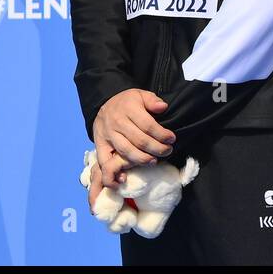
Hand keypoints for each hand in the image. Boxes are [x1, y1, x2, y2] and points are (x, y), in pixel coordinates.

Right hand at [91, 89, 174, 206]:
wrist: (104, 105)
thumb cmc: (127, 103)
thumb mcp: (140, 95)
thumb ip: (152, 100)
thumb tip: (163, 107)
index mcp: (128, 108)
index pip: (148, 125)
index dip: (162, 134)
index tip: (172, 139)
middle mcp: (117, 122)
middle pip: (139, 140)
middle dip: (157, 148)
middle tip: (167, 151)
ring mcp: (108, 135)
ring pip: (126, 151)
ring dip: (142, 160)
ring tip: (154, 161)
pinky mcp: (100, 145)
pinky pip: (105, 161)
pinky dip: (113, 172)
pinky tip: (124, 179)